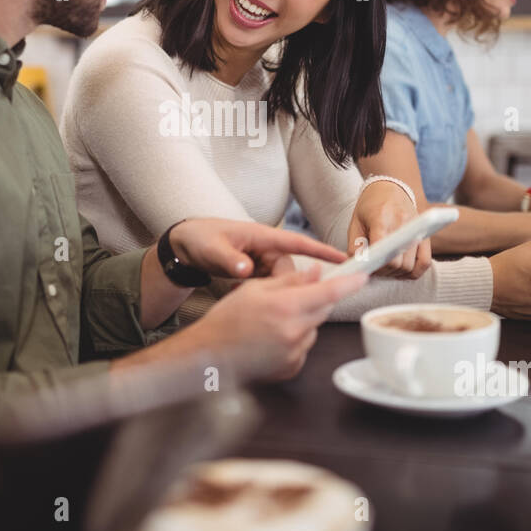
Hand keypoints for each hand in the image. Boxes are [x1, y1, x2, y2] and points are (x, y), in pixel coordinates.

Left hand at [168, 218, 346, 278]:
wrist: (185, 245)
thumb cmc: (201, 239)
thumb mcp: (212, 249)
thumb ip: (230, 259)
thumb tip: (246, 269)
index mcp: (263, 236)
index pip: (300, 243)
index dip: (323, 252)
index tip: (345, 260)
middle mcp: (268, 248)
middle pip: (292, 271)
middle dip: (283, 286)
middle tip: (261, 294)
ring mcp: (264, 260)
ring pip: (282, 282)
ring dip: (271, 292)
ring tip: (241, 291)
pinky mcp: (258, 271)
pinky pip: (271, 285)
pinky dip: (263, 293)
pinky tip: (242, 294)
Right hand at [182, 264, 368, 380]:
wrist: (209, 354)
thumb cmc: (227, 319)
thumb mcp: (256, 289)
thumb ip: (290, 281)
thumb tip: (316, 273)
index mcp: (286, 308)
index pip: (329, 293)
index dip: (349, 283)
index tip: (363, 277)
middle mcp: (293, 332)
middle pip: (323, 310)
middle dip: (315, 300)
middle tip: (291, 298)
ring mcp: (294, 353)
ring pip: (313, 329)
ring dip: (303, 321)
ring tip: (272, 322)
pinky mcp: (291, 368)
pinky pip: (304, 347)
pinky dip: (294, 340)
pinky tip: (271, 339)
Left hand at [347, 181, 431, 278]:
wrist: (390, 187)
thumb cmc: (370, 206)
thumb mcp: (355, 222)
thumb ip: (354, 246)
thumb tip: (359, 267)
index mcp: (382, 218)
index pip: (383, 250)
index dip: (374, 264)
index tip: (367, 267)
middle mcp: (403, 223)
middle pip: (398, 263)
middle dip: (384, 271)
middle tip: (375, 268)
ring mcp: (417, 230)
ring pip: (410, 266)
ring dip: (397, 273)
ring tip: (386, 267)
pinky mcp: (426, 236)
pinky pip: (424, 263)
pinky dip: (413, 272)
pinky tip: (401, 270)